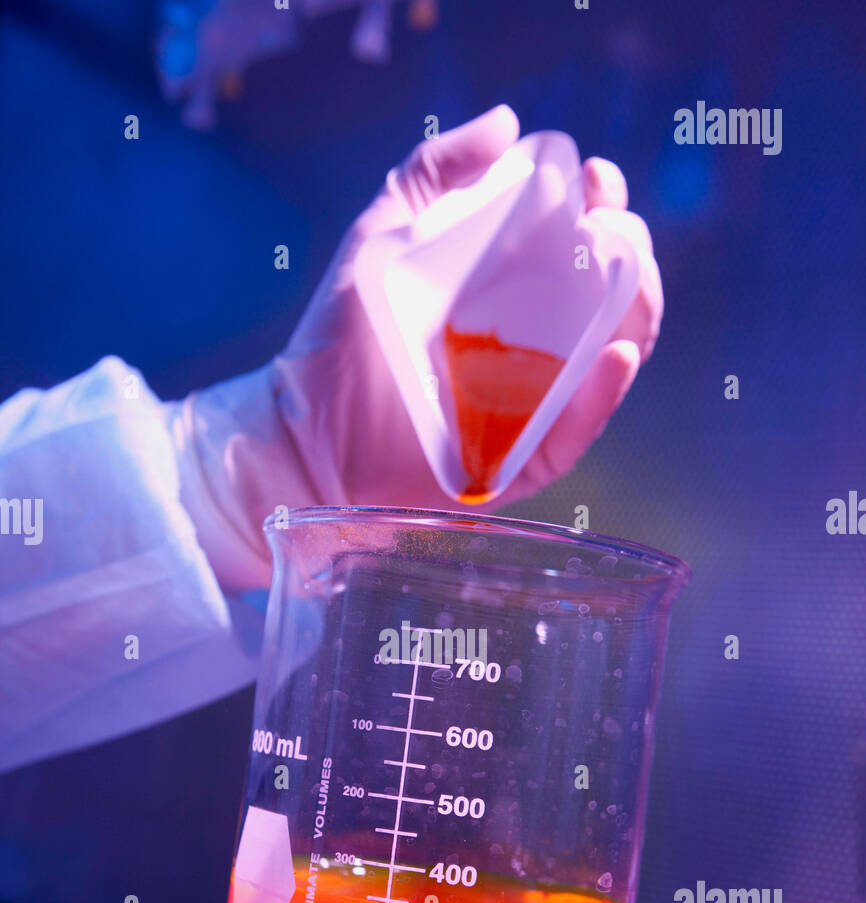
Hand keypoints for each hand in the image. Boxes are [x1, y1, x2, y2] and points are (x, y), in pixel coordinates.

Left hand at [278, 104, 661, 509]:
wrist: (303, 426)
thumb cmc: (342, 336)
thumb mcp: (385, 234)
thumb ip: (434, 170)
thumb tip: (507, 122)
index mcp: (518, 299)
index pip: (586, 254)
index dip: (604, 211)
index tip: (593, 178)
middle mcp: (538, 351)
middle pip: (614, 303)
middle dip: (630, 252)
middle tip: (608, 218)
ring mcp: (534, 407)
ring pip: (611, 363)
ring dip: (635, 313)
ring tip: (627, 271)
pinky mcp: (519, 462)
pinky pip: (574, 432)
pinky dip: (600, 397)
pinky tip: (613, 354)